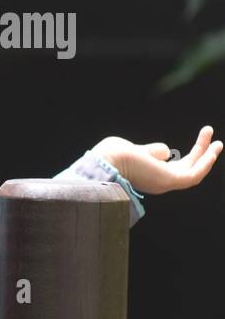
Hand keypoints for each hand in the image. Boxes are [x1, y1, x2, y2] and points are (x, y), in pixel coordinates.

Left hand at [92, 126, 221, 194]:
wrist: (106, 160)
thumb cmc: (113, 154)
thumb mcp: (137, 150)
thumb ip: (153, 151)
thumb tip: (166, 151)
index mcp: (148, 175)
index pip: (173, 168)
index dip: (188, 156)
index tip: (198, 143)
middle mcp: (158, 182)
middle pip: (186, 168)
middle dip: (201, 152)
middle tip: (210, 135)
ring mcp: (164, 183)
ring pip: (193, 171)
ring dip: (207, 155)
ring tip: (217, 140)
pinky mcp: (170, 181)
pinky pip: (194, 175)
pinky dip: (205, 163)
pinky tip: (213, 150)